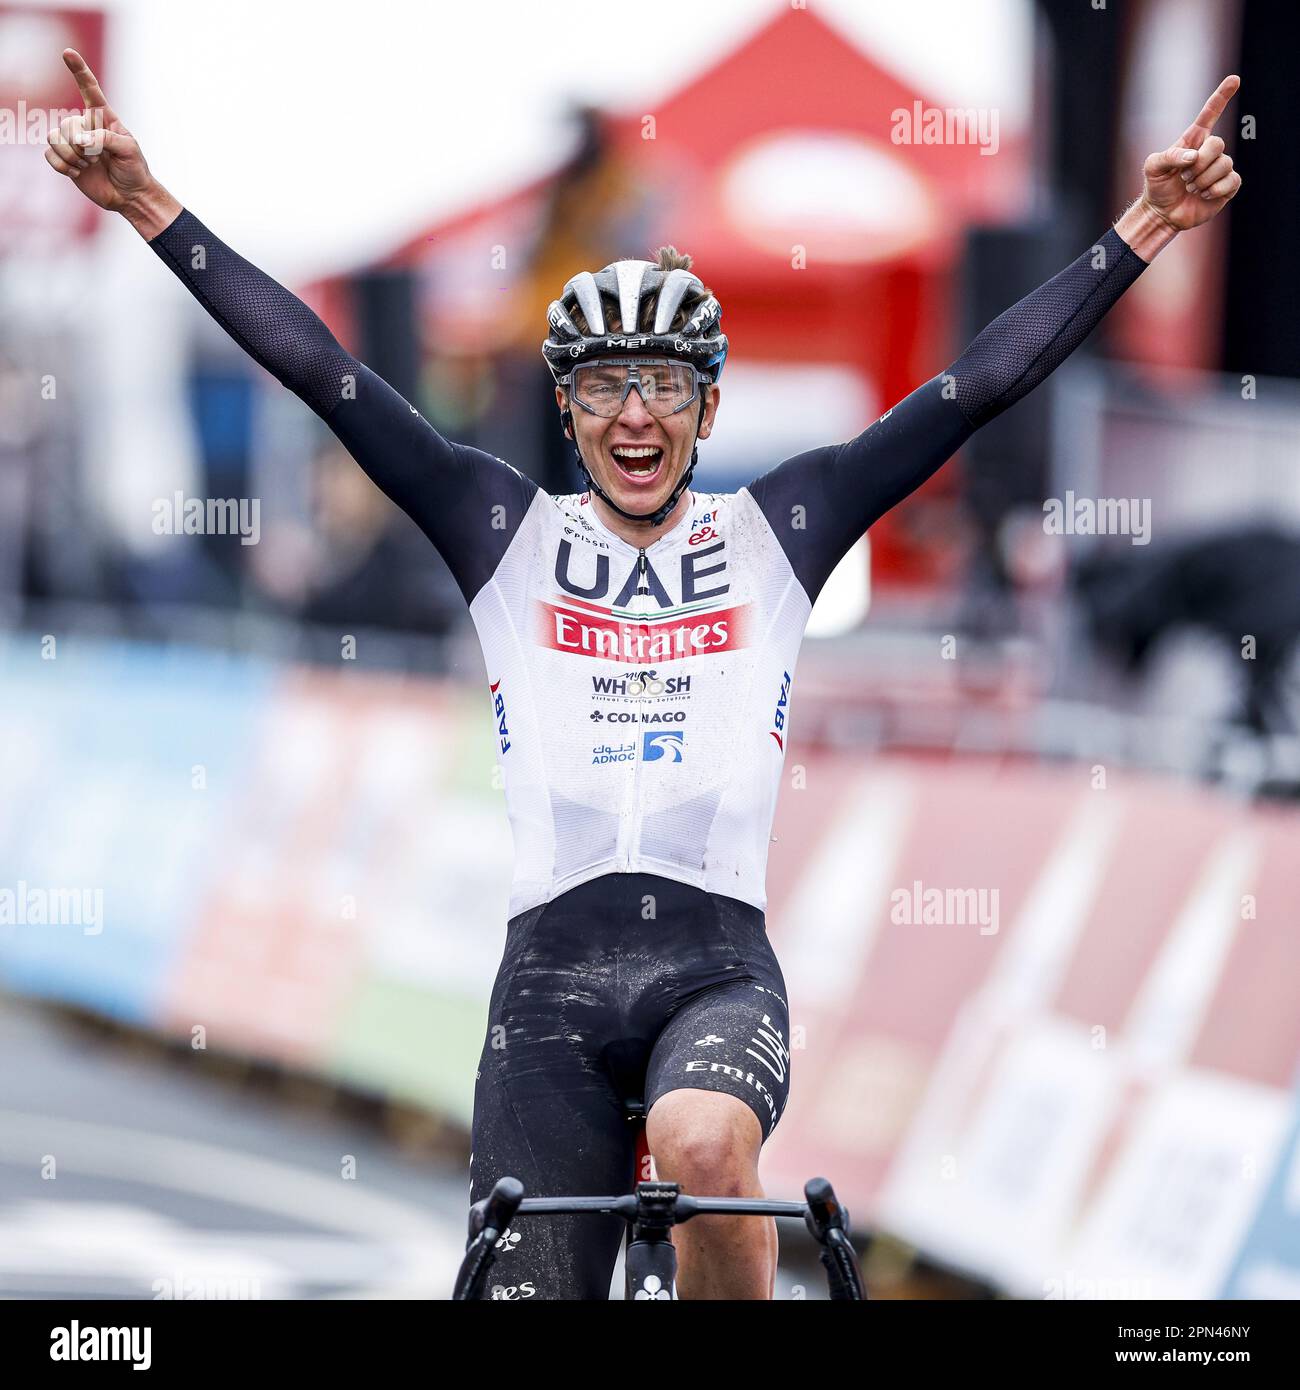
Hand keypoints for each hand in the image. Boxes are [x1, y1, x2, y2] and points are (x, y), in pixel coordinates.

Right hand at [44, 48, 157, 214]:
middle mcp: (85, 127)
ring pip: (54, 138)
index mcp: (103, 118)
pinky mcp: (64, 159)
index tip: (68, 52)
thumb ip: (106, 139)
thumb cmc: (134, 170)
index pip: (90, 90)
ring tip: (89, 165)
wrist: (130, 196)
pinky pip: (49, 155)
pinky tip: (78, 173)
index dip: (78, 70)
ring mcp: (72, 142)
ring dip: (72, 156)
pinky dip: (63, 166)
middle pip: (66, 123)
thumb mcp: (129, 150)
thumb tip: (80, 139)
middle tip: (97, 158)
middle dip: (80, 145)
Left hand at [1140, 75, 1241, 231]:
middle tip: (1184, 178)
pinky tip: (1203, 195)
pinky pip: (1231, 181)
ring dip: (1203, 180)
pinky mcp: (1227, 186)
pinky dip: (1214, 190)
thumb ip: (1169, 156)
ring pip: (1224, 164)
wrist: (1162, 214)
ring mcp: (1220, 168)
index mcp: (1193, 140)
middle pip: (1218, 144)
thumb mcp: (1153, 167)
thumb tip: (1193, 156)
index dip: (1221, 97)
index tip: (1234, 79)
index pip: (1210, 114)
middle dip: (1199, 164)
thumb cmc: (1157, 187)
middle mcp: (1209, 151)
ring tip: (1191, 188)